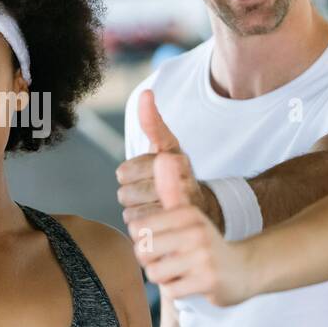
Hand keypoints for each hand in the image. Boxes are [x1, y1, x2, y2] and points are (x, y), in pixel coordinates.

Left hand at [116, 90, 218, 228]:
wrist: (203, 210)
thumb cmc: (177, 175)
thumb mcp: (167, 146)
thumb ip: (153, 123)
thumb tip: (146, 94)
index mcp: (174, 158)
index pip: (125, 170)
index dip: (132, 172)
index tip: (150, 171)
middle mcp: (181, 182)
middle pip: (124, 191)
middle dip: (133, 191)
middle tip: (149, 191)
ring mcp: (179, 208)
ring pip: (129, 211)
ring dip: (138, 210)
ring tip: (155, 206)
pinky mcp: (173, 232)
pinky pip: (138, 228)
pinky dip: (144, 226)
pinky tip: (158, 221)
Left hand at [128, 152, 248, 306]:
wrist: (246, 269)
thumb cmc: (205, 242)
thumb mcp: (189, 212)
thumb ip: (171, 187)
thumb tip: (163, 157)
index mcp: (186, 212)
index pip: (136, 227)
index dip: (143, 239)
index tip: (162, 241)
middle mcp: (195, 231)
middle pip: (142, 250)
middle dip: (150, 260)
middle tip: (168, 259)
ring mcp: (203, 257)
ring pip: (154, 272)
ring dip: (164, 276)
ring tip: (180, 270)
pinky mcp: (208, 280)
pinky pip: (170, 290)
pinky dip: (177, 289)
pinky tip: (191, 282)